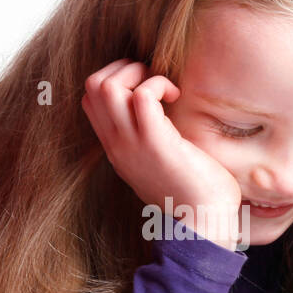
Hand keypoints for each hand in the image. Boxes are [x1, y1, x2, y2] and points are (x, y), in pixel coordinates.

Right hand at [82, 59, 242, 247]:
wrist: (203, 225)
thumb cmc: (192, 192)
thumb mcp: (158, 162)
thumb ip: (148, 140)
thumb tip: (161, 113)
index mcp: (116, 147)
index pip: (89, 98)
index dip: (115, 78)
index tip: (146, 86)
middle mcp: (117, 144)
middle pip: (93, 85)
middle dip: (124, 68)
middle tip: (155, 81)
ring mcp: (132, 144)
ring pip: (107, 86)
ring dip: (139, 73)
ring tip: (165, 88)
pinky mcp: (156, 143)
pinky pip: (143, 95)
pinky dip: (159, 84)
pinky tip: (177, 97)